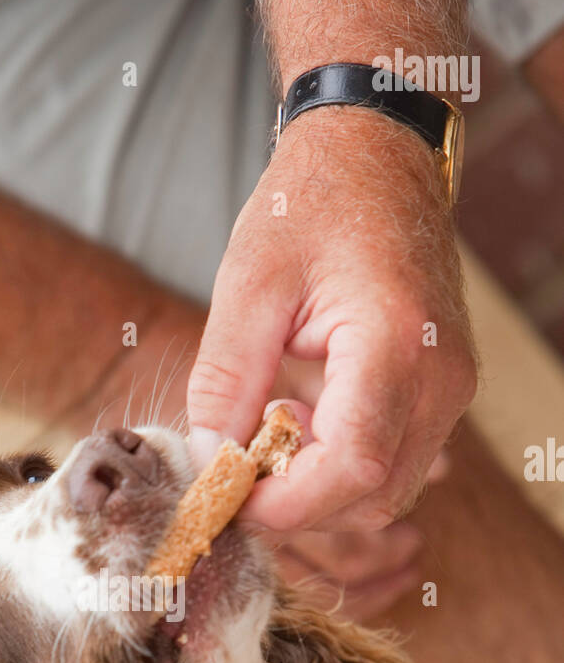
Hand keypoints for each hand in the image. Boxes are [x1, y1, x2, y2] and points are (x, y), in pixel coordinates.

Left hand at [186, 107, 476, 534]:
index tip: (228, 499)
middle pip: (375, 495)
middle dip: (299, 506)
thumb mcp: (248, 284)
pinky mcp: (444, 393)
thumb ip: (226, 379)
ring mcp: (452, 388)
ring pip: (388, 491)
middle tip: (238, 471)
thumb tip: (210, 461)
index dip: (287, 503)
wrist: (376, 157)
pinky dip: (342, 468)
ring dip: (320, 489)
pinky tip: (305, 418)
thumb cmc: (310, 206)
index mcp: (396, 340)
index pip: (353, 466)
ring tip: (272, 428)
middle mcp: (441, 376)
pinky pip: (397, 463)